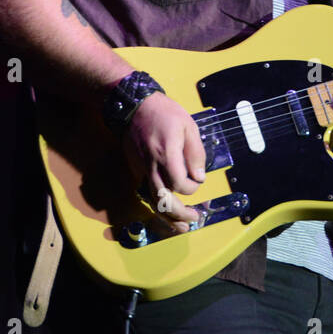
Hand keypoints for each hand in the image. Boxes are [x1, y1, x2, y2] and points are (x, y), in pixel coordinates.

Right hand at [120, 92, 206, 230]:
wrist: (133, 107)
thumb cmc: (164, 113)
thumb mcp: (188, 126)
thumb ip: (195, 153)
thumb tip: (199, 177)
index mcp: (166, 154)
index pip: (179, 184)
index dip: (192, 188)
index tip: (198, 181)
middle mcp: (151, 166)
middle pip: (163, 200)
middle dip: (179, 214)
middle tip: (194, 218)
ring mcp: (142, 170)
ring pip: (152, 201)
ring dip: (167, 217)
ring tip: (181, 226)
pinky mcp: (137, 170)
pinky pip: (147, 193)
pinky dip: (158, 206)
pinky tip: (167, 212)